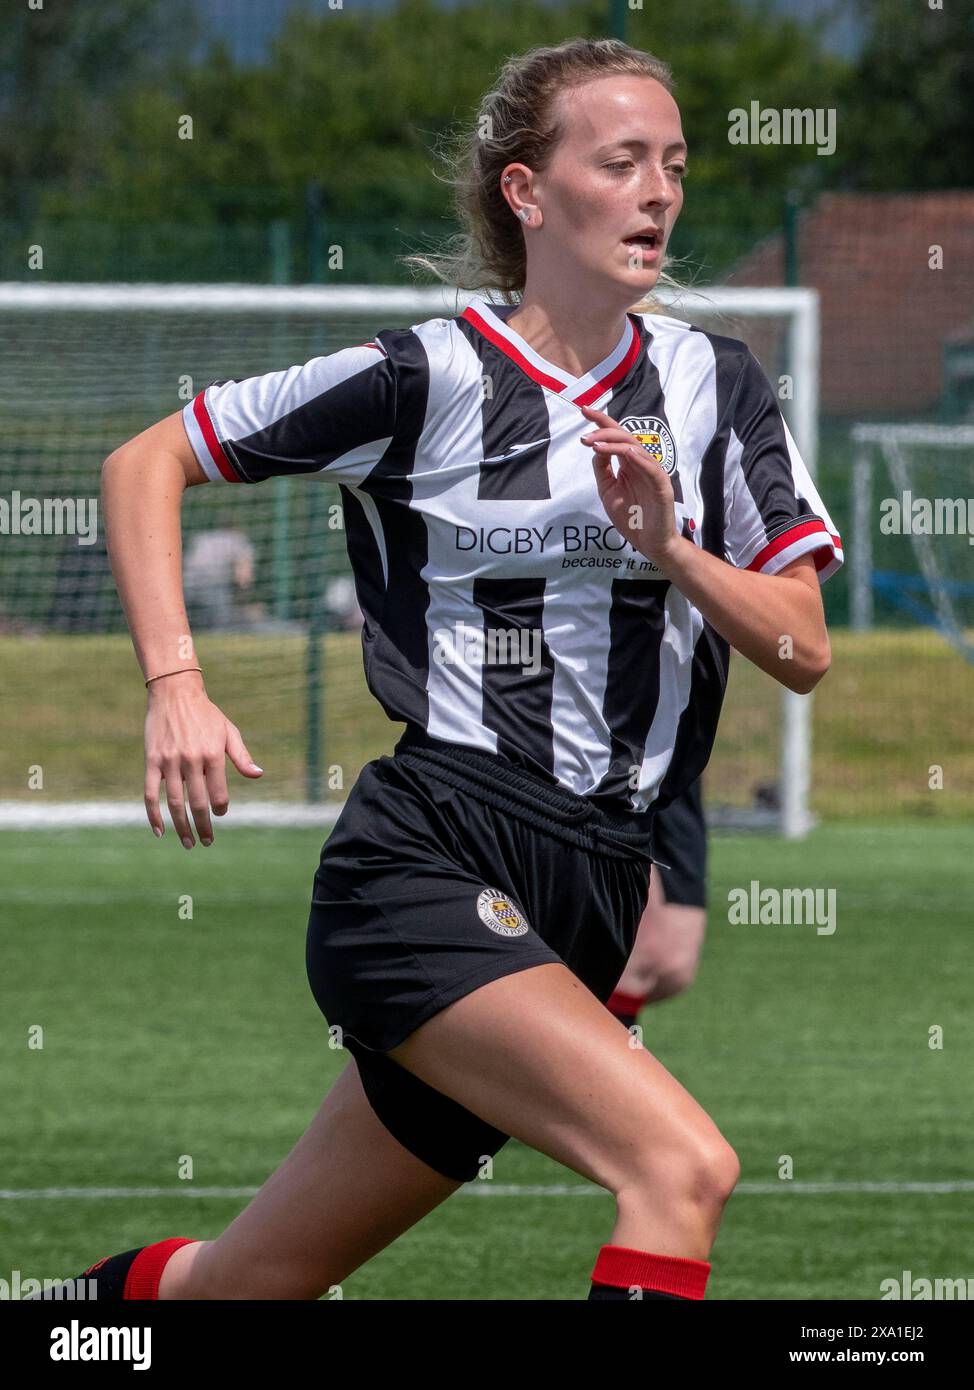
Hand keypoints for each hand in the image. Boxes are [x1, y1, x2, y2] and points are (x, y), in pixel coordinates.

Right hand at [144, 675, 262, 847]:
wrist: (175, 694)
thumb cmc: (207, 715)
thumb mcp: (229, 732)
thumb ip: (241, 756)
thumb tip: (258, 775)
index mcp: (213, 754)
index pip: (219, 793)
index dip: (221, 808)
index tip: (221, 813)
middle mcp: (192, 760)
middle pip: (197, 803)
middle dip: (203, 826)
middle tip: (207, 842)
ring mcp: (169, 761)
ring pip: (174, 803)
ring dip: (181, 827)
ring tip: (188, 843)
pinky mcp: (151, 761)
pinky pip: (150, 793)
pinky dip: (153, 815)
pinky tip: (160, 832)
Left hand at [579, 403, 680, 565]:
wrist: (649, 543)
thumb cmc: (632, 517)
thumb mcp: (608, 491)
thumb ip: (602, 470)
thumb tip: (595, 448)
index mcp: (629, 463)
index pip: (616, 436)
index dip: (601, 421)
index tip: (583, 410)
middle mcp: (641, 464)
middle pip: (625, 437)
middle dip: (604, 432)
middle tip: (585, 437)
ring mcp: (653, 473)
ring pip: (636, 449)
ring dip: (615, 444)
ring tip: (596, 444)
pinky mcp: (662, 487)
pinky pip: (651, 469)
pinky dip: (639, 459)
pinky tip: (626, 453)